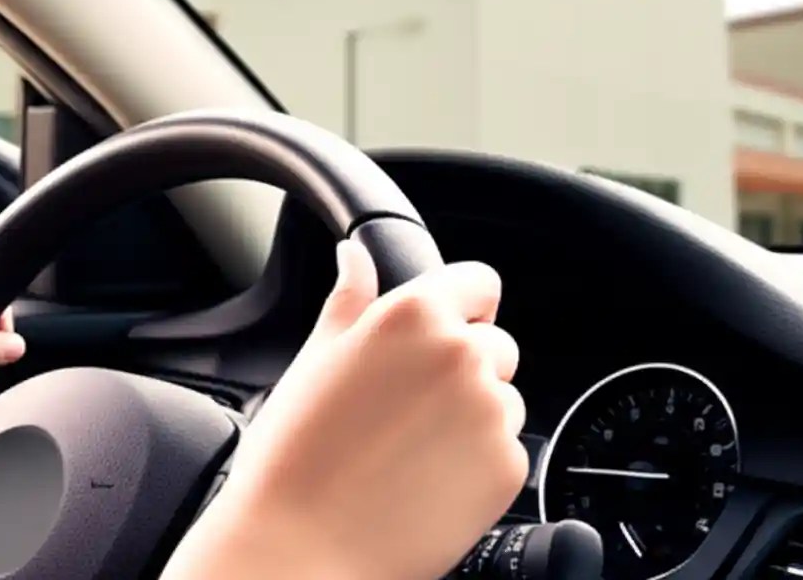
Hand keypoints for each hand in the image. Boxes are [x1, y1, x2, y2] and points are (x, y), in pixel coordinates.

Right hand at [167, 241, 526, 579]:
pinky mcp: (508, 467)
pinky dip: (476, 463)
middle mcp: (461, 354)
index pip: (479, 282)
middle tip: (406, 407)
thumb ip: (349, 300)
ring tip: (409, 449)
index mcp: (412, 315)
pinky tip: (425, 479)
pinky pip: (505, 449)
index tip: (438, 333)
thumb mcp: (314, 360)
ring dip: (472, 416)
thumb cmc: (295, 455)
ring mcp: (491, 412)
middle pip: (493, 344)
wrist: (301, 545)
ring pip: (503, 398)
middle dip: (463, 367)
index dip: (459, 307)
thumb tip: (355, 256)